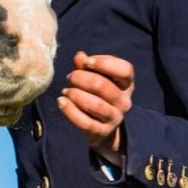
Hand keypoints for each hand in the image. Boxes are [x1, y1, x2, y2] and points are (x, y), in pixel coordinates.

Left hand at [57, 51, 133, 165]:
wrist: (101, 128)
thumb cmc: (96, 94)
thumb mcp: (93, 77)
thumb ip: (86, 65)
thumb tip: (80, 56)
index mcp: (126, 84)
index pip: (125, 70)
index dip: (105, 63)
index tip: (87, 62)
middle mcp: (124, 101)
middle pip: (103, 86)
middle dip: (81, 78)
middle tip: (70, 77)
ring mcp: (115, 118)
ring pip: (95, 104)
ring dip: (75, 94)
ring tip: (65, 91)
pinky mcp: (102, 132)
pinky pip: (85, 123)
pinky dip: (70, 111)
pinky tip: (61, 101)